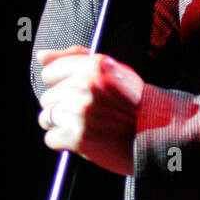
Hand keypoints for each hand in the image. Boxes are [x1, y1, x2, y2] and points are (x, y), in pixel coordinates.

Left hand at [36, 46, 143, 175]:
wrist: (158, 133)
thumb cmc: (134, 101)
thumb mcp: (112, 70)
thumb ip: (75, 57)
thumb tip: (40, 56)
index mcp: (94, 66)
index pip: (49, 73)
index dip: (60, 85)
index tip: (74, 93)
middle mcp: (85, 86)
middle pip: (47, 98)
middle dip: (62, 107)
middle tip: (87, 113)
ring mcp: (80, 112)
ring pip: (45, 118)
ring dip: (61, 125)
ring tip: (85, 126)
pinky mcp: (78, 137)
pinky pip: (51, 139)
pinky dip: (64, 143)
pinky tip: (84, 140)